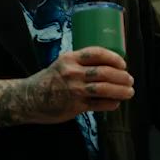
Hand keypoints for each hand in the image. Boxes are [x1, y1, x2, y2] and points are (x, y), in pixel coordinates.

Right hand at [20, 46, 134, 123]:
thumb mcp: (62, 64)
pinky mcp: (75, 106)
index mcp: (70, 59)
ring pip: (104, 89)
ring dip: (120, 90)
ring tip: (129, 92)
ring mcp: (74, 90)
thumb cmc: (49, 80)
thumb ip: (80, 64)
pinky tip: (116, 103)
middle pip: (104, 72)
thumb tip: (107, 66)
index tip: (123, 64)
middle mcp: (72, 72)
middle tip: (130, 80)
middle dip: (121, 76)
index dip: (113, 58)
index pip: (97, 53)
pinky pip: (98, 104)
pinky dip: (111, 103)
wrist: (29, 98)